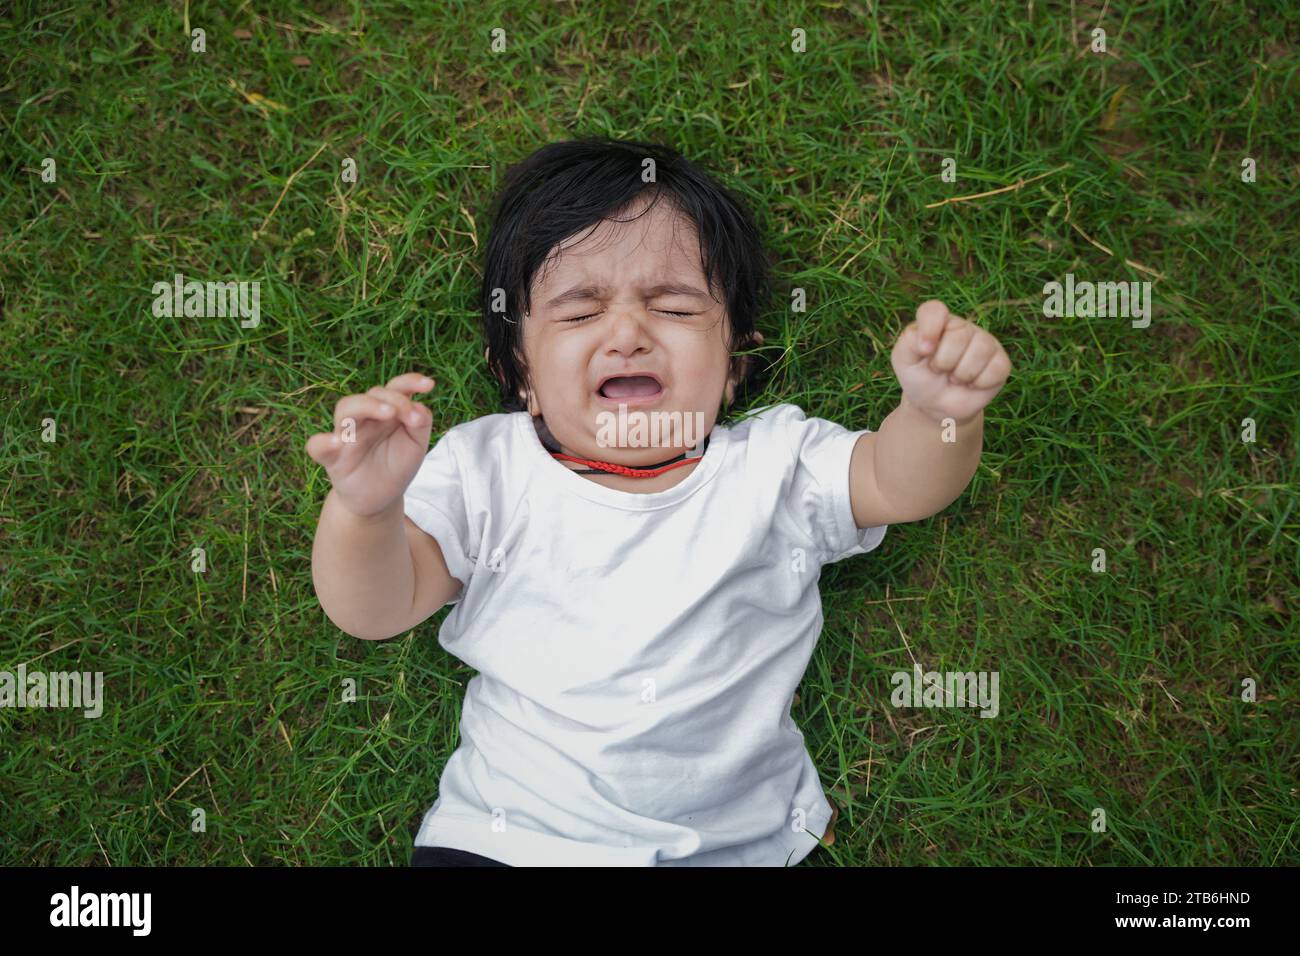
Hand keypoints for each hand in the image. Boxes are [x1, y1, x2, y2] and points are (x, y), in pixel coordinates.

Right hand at [305, 372, 435, 517]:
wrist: (381, 498)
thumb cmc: (397, 465)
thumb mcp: (417, 444)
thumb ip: (420, 422)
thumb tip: (418, 407)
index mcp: (387, 412)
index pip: (395, 388)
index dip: (410, 382)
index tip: (429, 385)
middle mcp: (365, 418)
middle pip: (371, 395)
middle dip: (392, 398)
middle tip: (408, 414)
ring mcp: (347, 435)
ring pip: (345, 408)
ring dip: (366, 406)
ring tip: (388, 413)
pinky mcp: (332, 458)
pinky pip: (317, 446)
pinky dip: (323, 442)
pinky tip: (337, 442)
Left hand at [891, 300, 1010, 424]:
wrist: (935, 405)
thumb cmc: (919, 377)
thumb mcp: (903, 360)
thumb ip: (908, 342)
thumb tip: (929, 342)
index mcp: (938, 321)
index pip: (934, 310)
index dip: (929, 329)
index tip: (924, 351)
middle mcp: (963, 327)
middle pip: (959, 335)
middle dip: (943, 362)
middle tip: (939, 370)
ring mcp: (985, 342)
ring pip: (981, 350)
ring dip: (962, 374)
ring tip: (955, 378)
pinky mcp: (1001, 361)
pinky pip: (997, 368)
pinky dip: (980, 383)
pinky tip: (972, 384)